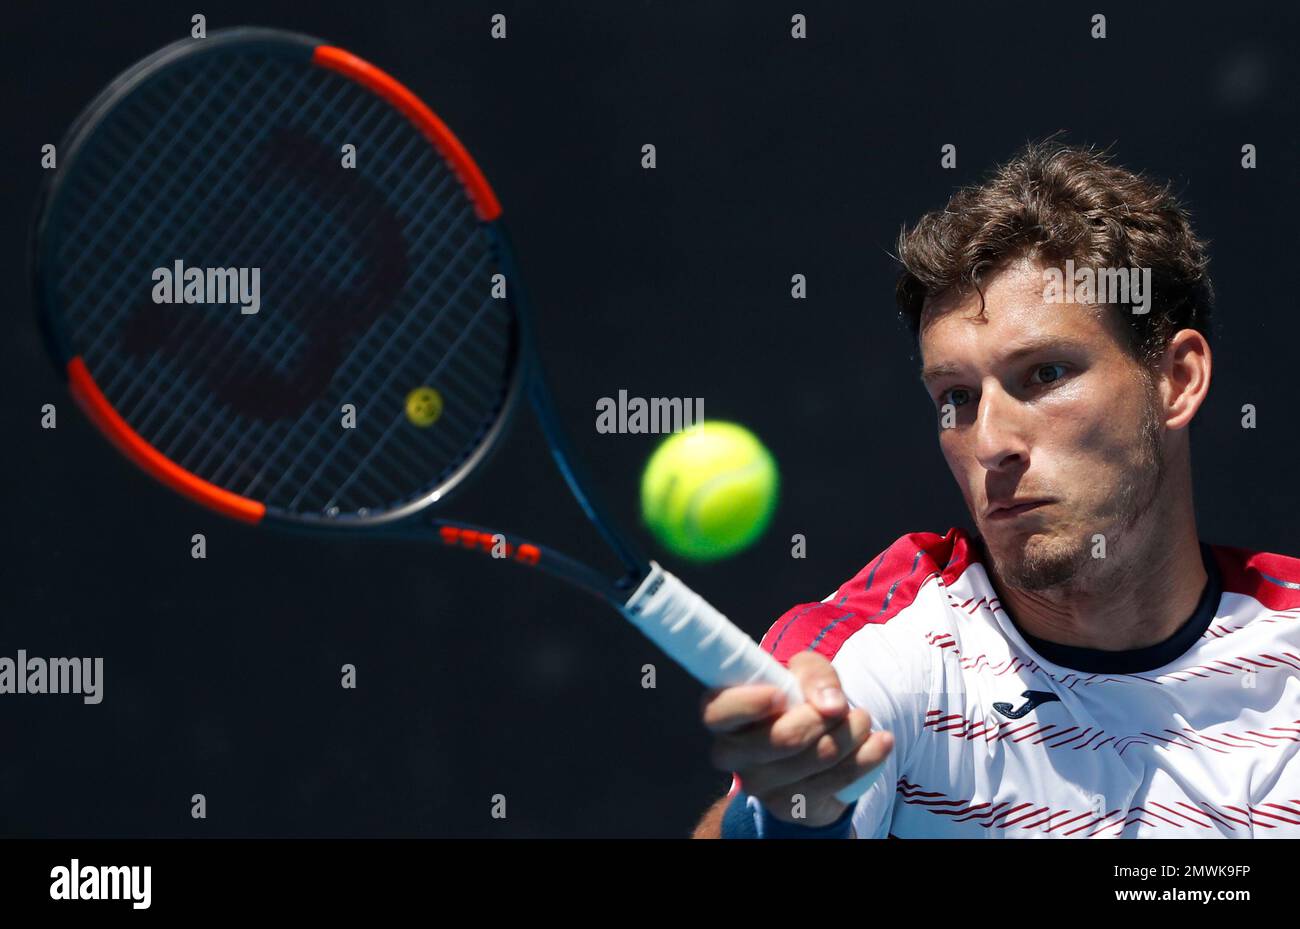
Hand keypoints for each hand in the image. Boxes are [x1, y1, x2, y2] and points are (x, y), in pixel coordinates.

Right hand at [702, 651, 892, 826]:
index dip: (749, 704)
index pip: (719, 712)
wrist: (809, 748)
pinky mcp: (790, 807)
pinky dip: (868, 756)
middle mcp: (732, 754)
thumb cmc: (797, 700)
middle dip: (825, 718)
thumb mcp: (802, 672)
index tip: (781, 696)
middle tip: (844, 707)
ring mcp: (759, 785)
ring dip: (852, 733)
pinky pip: (839, 779)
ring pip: (818, 757)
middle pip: (784, 738)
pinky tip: (879, 742)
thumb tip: (831, 705)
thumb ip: (814, 674)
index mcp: (723, 715)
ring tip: (862, 720)